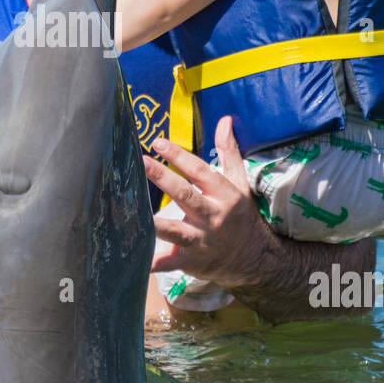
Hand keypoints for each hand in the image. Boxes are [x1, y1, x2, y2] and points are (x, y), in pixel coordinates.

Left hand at [143, 117, 269, 288]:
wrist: (252, 259)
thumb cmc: (240, 215)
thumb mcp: (239, 183)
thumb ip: (229, 152)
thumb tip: (225, 120)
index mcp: (224, 195)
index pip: (200, 171)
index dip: (179, 156)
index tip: (157, 142)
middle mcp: (213, 216)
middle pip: (186, 195)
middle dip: (163, 178)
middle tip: (141, 161)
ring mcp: (201, 240)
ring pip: (175, 230)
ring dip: (154, 223)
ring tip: (131, 213)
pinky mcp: (190, 260)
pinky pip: (168, 262)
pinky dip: (152, 262)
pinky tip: (133, 259)